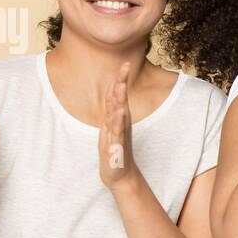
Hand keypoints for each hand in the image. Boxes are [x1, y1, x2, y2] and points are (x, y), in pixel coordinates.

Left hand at [99, 62, 138, 191]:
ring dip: (121, 99)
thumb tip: (113, 95)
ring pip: (120, 114)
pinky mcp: (117, 146)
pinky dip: (118, 122)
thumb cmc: (114, 150)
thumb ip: (112, 110)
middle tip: (126, 66)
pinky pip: (118, 132)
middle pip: (121, 100)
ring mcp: (120, 134)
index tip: (124, 63)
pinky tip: (120, 113)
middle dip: (122, 82)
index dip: (120, 79)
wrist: (119, 174)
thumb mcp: (111, 127)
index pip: (118, 95)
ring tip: (122, 85)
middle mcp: (121, 123)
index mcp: (118, 118)